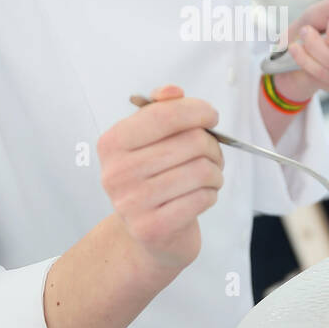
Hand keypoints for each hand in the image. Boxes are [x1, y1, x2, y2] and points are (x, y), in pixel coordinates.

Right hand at [97, 85, 223, 271]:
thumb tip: (172, 91)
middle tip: (213, 154)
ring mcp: (131, 203)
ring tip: (210, 176)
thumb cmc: (152, 181)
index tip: (211, 116)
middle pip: (190, 142)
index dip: (196, 110)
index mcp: (112, 143)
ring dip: (215, 172)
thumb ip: (161, 110)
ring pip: (201, 170)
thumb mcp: (150, 141)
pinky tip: (202, 195)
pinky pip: (201, 198)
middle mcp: (116, 173)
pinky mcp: (152, 228)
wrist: (146, 236)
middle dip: (212, 146)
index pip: (163, 115)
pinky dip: (211, 194)